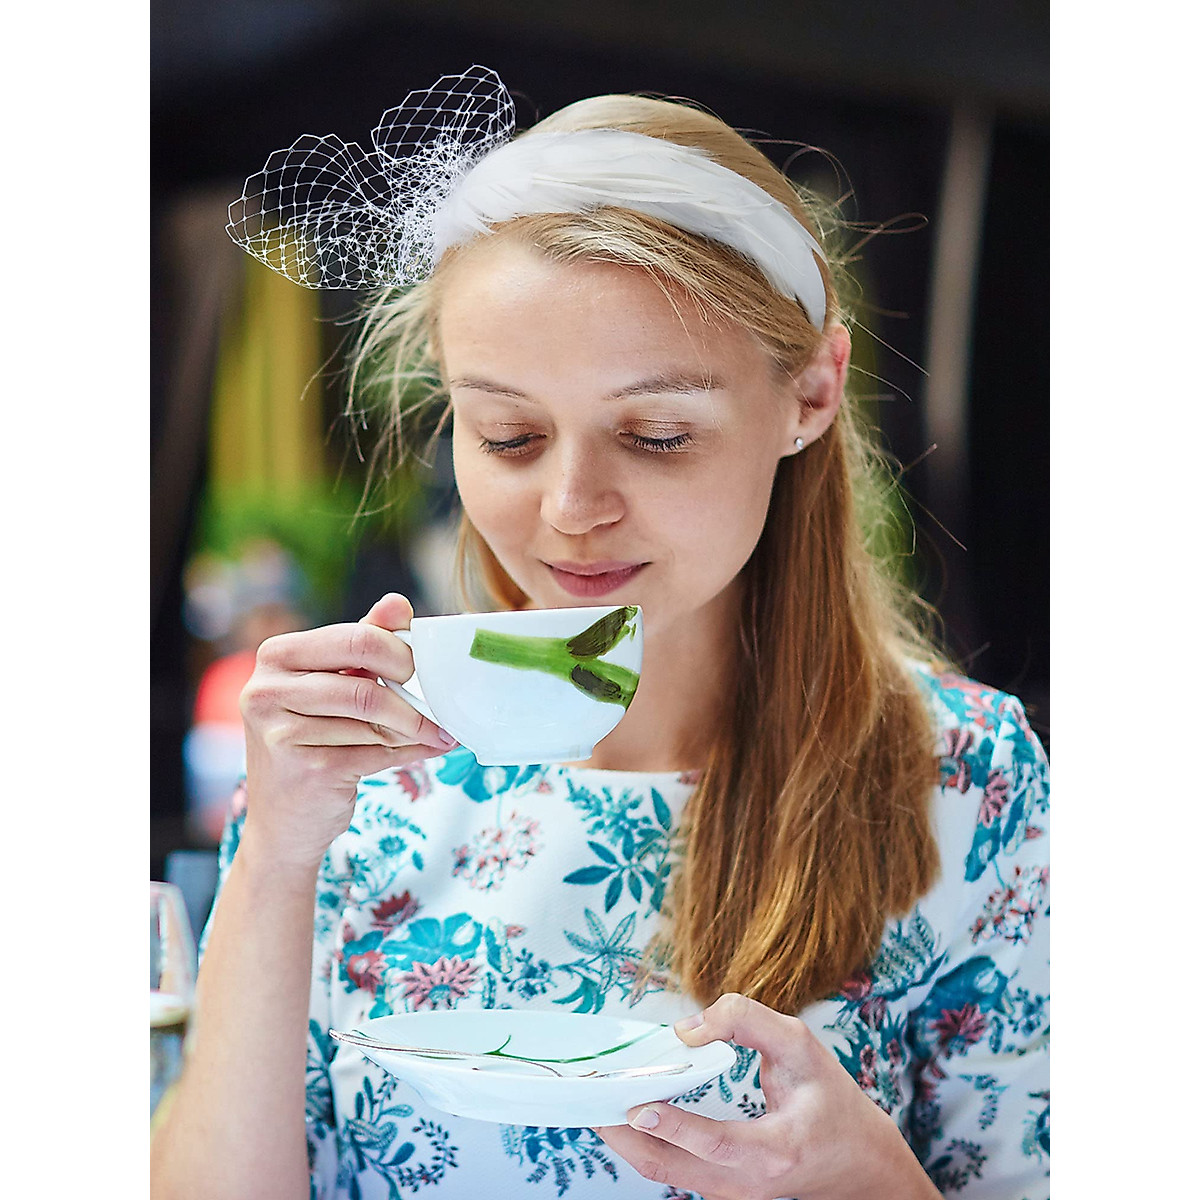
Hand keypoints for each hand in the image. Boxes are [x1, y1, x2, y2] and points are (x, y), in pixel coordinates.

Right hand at [238, 593, 455, 869]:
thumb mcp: (331, 684)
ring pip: (374, 721)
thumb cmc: (311, 740)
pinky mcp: (307, 771)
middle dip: (411, 693)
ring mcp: (281, 734)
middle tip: (439, 701)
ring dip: (416, 727)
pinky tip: (431, 748)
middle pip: (365, 682)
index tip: (422, 665)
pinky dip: (413, 751)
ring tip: (436, 729)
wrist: (284, 821)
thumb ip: (363, 643)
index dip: (399, 651)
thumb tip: (398, 605)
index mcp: (276, 656)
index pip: (354, 638)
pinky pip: (378, 753)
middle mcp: (266, 691)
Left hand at [595, 993, 938, 1199]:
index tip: (638, 1102)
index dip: (675, 1125)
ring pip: (660, 1170)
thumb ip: (747, 1021)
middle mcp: (746, 1184)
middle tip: (587, 1092)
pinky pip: (667, 1166)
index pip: (716, 1144)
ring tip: (592, 1095)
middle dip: (621, 1130)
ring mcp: (728, 1193)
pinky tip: (621, 1106)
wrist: (858, 1163)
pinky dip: (640, 1137)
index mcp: (775, 1151)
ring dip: (622, 1134)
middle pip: (668, 1166)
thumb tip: (687, 1028)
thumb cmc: (831, 1101)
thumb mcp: (801, 1045)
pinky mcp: (717, 1188)